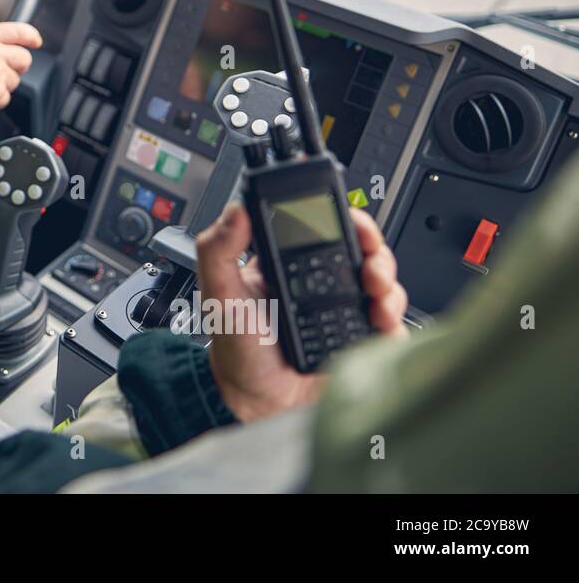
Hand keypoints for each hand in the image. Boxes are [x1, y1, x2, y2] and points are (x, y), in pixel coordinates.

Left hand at [195, 203, 408, 422]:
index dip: (345, 221)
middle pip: (364, 253)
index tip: (354, 224)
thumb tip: (235, 211)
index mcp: (290, 264)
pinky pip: (392, 326)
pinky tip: (379, 324)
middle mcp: (322, 285)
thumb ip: (218, 250)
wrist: (255, 401)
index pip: (325, 228)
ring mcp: (345, 312)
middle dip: (376, 253)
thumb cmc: (236, 349)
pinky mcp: (361, 341)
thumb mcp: (220, 294)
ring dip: (388, 286)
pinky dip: (394, 323)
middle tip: (370, 267)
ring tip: (375, 298)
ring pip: (384, 285)